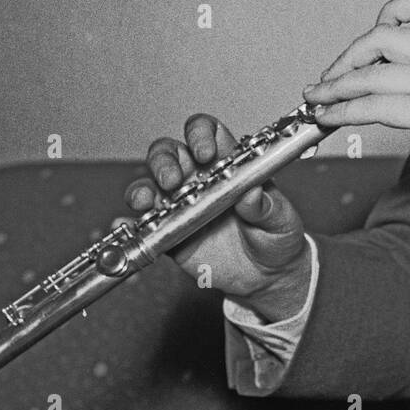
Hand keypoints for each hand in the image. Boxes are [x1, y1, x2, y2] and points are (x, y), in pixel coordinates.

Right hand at [124, 113, 309, 318]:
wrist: (267, 276)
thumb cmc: (277, 237)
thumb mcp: (282, 220)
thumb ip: (268, 207)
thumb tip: (253, 194)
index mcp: (228, 165)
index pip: (208, 132)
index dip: (200, 134)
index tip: (205, 153)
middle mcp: (199, 179)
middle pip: (170, 153)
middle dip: (164, 161)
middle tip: (173, 180)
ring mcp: (180, 205)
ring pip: (150, 185)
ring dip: (142, 189)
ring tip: (146, 203)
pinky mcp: (169, 234)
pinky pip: (143, 225)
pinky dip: (130, 224)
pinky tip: (127, 225)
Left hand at [301, 0, 409, 215]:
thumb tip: (408, 89)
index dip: (385, 15)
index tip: (368, 43)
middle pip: (383, 34)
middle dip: (347, 55)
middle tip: (330, 78)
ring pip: (372, 71)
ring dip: (333, 86)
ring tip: (315, 100)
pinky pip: (376, 105)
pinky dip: (343, 111)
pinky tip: (331, 119)